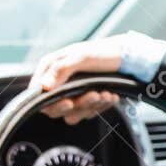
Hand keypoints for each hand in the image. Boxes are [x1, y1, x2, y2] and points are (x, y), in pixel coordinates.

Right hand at [29, 33, 145, 124]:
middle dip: (79, 104)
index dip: (52, 103)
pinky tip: (111, 95)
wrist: (127, 57)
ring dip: (91, 106)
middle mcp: (59, 82)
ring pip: (74, 113)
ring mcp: (72, 92)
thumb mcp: (81, 57)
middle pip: (56, 109)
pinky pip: (88, 113)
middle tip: (94, 95)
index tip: (69, 102)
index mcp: (51, 68)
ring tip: (106, 94)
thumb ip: (60, 70)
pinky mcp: (86, 100)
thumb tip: (43, 86)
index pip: (39, 94)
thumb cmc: (103, 52)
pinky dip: (101, 106)